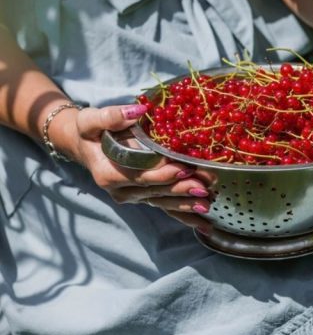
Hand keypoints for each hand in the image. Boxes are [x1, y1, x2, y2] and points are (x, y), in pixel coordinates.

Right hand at [48, 104, 211, 229]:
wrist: (83, 147)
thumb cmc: (88, 132)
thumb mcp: (91, 121)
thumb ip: (112, 116)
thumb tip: (138, 110)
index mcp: (109, 174)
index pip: (141, 176)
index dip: (164, 174)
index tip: (185, 168)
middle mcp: (121, 191)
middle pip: (156, 191)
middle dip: (182, 189)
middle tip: (205, 186)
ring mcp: (132, 197)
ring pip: (163, 202)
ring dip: (186, 204)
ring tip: (208, 204)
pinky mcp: (142, 198)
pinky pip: (165, 208)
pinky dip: (184, 215)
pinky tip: (203, 224)